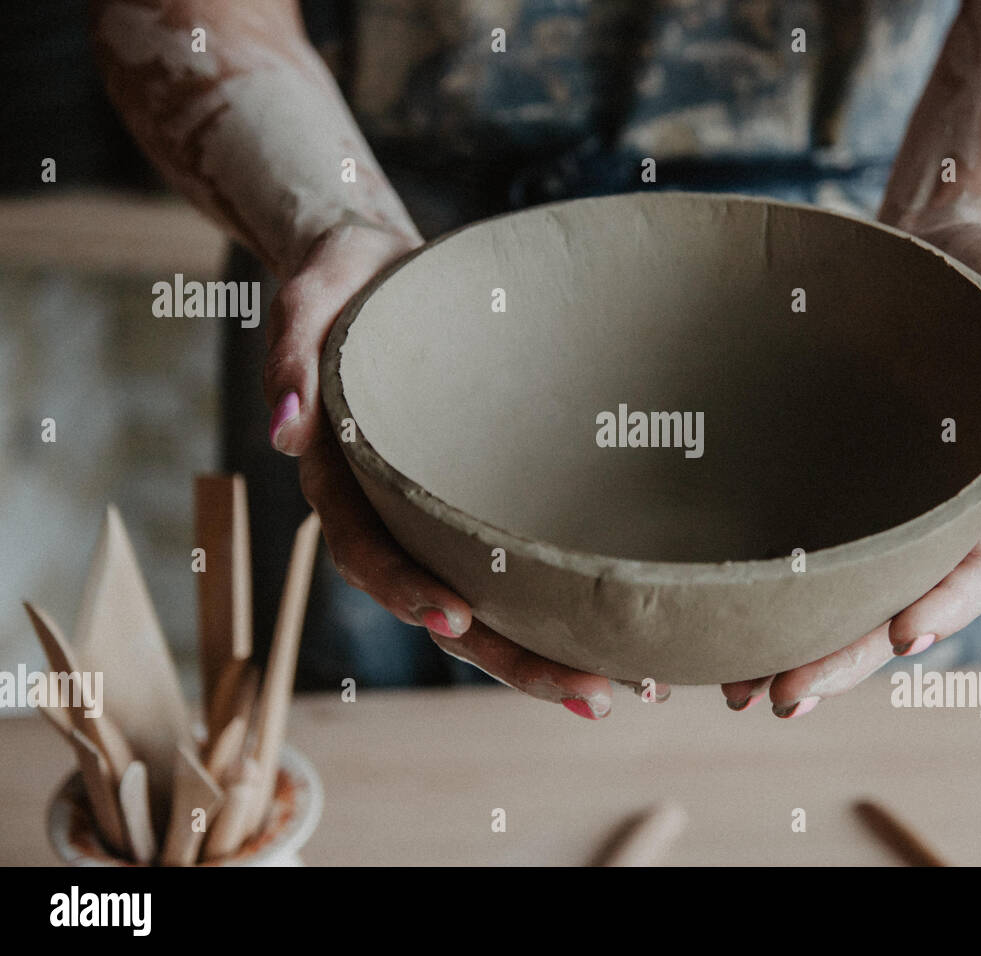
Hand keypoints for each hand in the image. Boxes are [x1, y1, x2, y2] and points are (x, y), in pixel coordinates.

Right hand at [265, 219, 664, 718]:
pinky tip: (616, 629)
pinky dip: (559, 602)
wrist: (378, 272)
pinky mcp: (482, 499)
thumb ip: (291, 355)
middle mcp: (395, 512)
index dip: (406, 589)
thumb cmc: (342, 284)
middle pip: (444, 607)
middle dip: (512, 656)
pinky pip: (515, 562)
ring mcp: (439, 515)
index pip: (370, 550)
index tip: (454, 618)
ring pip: (487, 604)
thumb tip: (285, 429)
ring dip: (546, 652)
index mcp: (345, 479)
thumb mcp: (308, 298)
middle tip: (590, 694)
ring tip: (619, 687)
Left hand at [722, 220, 980, 717]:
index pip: (974, 570)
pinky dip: (759, 598)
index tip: (904, 634)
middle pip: (890, 609)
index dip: (945, 607)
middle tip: (788, 697)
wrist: (920, 254)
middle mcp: (923, 517)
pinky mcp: (815, 489)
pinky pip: (792, 557)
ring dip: (790, 651)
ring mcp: (866, 509)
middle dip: (845, 658)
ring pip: (834, 602)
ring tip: (736, 690)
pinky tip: (712, 629)